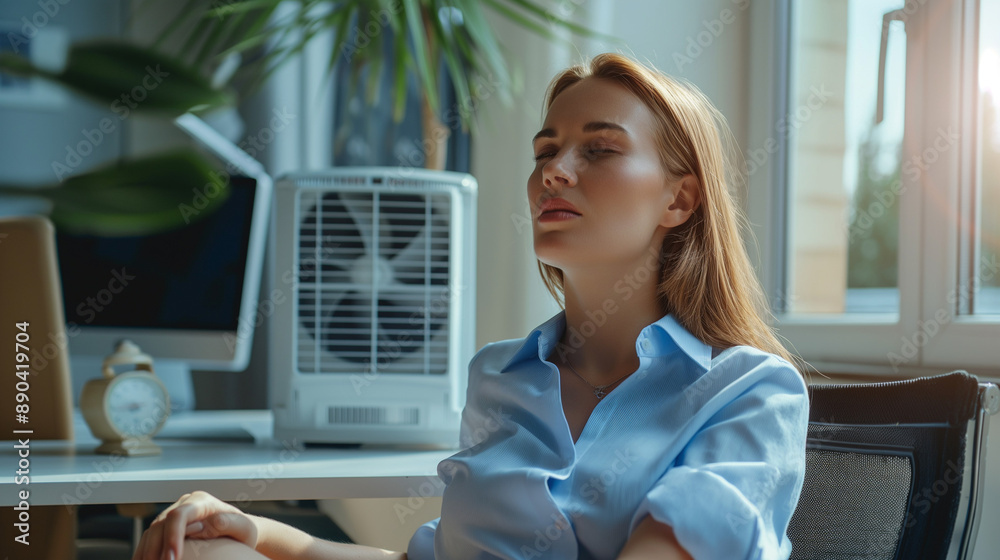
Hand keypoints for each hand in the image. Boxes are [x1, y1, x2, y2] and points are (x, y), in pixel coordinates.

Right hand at [133, 491, 258, 559]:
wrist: (238, 532)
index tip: (173, 558)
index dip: (172, 536)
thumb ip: (228, 523)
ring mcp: (173, 514)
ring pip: (150, 532)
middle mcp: (184, 504)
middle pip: (160, 525)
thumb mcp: (243, 527)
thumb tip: (211, 522)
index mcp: (202, 501)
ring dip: (147, 553)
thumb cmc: (242, 530)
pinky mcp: (166, 527)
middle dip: (157, 550)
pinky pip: (149, 539)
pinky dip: (144, 553)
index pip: (179, 515)